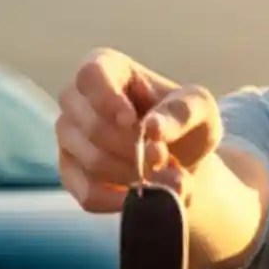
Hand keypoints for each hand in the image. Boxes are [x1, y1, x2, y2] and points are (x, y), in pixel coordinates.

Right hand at [56, 48, 221, 211]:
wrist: (178, 159)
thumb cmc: (184, 122)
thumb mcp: (200, 109)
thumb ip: (181, 112)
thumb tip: (152, 129)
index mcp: (106, 67)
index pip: (90, 74)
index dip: (108, 99)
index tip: (133, 121)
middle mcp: (77, 99)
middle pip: (93, 125)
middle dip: (135, 148)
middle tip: (165, 158)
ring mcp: (68, 137)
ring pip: (93, 161)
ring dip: (135, 175)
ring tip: (165, 177)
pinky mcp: (70, 173)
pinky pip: (88, 193)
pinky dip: (122, 200)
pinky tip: (144, 196)